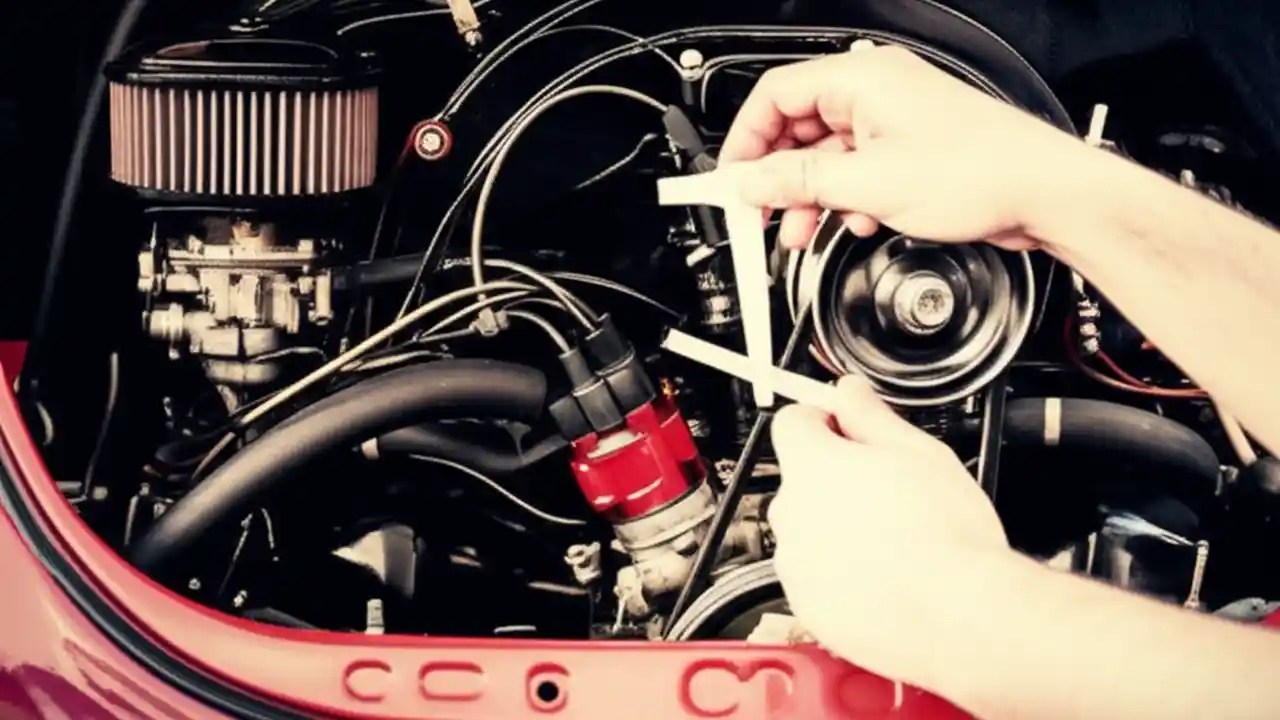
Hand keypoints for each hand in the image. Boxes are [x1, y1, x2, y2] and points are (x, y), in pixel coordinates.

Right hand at [720, 44, 1087, 251]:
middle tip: (761, 213)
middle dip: (778, 177)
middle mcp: (875, 91)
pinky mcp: (909, 148)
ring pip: (826, 155)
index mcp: (861, 79)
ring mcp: (893, 120)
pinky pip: (856, 169)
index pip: (774, 97)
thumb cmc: (980, 170)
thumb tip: (752, 182)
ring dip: (810, 196)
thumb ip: (798, 181)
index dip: (745, 142)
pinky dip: (845, 198)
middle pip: (797, 129)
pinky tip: (852, 222)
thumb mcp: (867, 183)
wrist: (1042, 193)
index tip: (732, 181)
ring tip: (803, 232)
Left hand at [767, 376, 1008, 681]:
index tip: (846, 427)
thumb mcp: (919, 452)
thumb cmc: (947, 537)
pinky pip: (816, 577)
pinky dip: (840, 573)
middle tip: (886, 488)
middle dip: (834, 478)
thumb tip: (850, 392)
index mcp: (812, 467)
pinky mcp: (809, 606)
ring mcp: (796, 565)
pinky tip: (884, 575)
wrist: (960, 616)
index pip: (791, 422)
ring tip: (892, 538)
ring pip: (808, 530)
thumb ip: (871, 416)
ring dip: (835, 528)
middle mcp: (791, 515)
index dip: (823, 420)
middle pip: (800, 479)